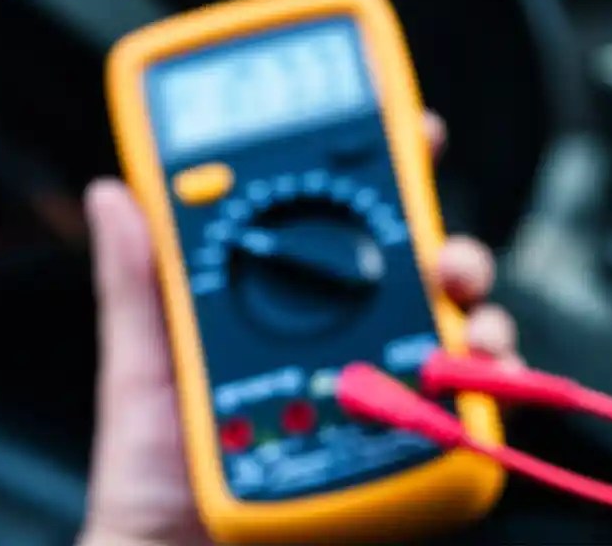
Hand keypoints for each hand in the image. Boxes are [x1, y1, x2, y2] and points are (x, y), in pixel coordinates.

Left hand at [77, 112, 520, 545]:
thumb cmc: (156, 475)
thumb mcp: (142, 369)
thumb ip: (140, 285)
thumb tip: (116, 197)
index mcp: (291, 309)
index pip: (349, 228)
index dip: (388, 176)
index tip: (413, 136)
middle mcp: (351, 343)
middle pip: (421, 274)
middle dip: (451, 249)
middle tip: (445, 257)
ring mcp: (387, 392)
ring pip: (459, 333)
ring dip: (480, 315)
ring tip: (465, 323)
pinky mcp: (414, 446)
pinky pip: (471, 412)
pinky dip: (494, 391)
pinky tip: (482, 380)